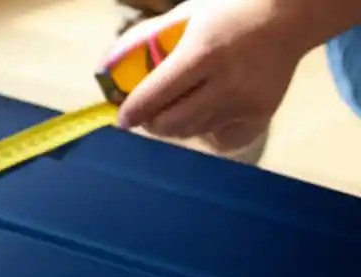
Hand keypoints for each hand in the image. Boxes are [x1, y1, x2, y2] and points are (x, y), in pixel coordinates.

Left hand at [110, 0, 312, 152]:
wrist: (291, 15)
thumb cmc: (230, 10)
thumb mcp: (186, 14)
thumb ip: (146, 39)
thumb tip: (106, 67)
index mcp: (202, 53)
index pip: (153, 97)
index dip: (131, 112)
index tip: (122, 119)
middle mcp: (226, 82)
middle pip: (169, 124)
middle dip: (151, 122)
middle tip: (148, 113)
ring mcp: (246, 103)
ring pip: (192, 133)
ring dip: (177, 125)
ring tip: (180, 105)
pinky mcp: (261, 116)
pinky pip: (220, 142)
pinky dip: (207, 134)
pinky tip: (207, 115)